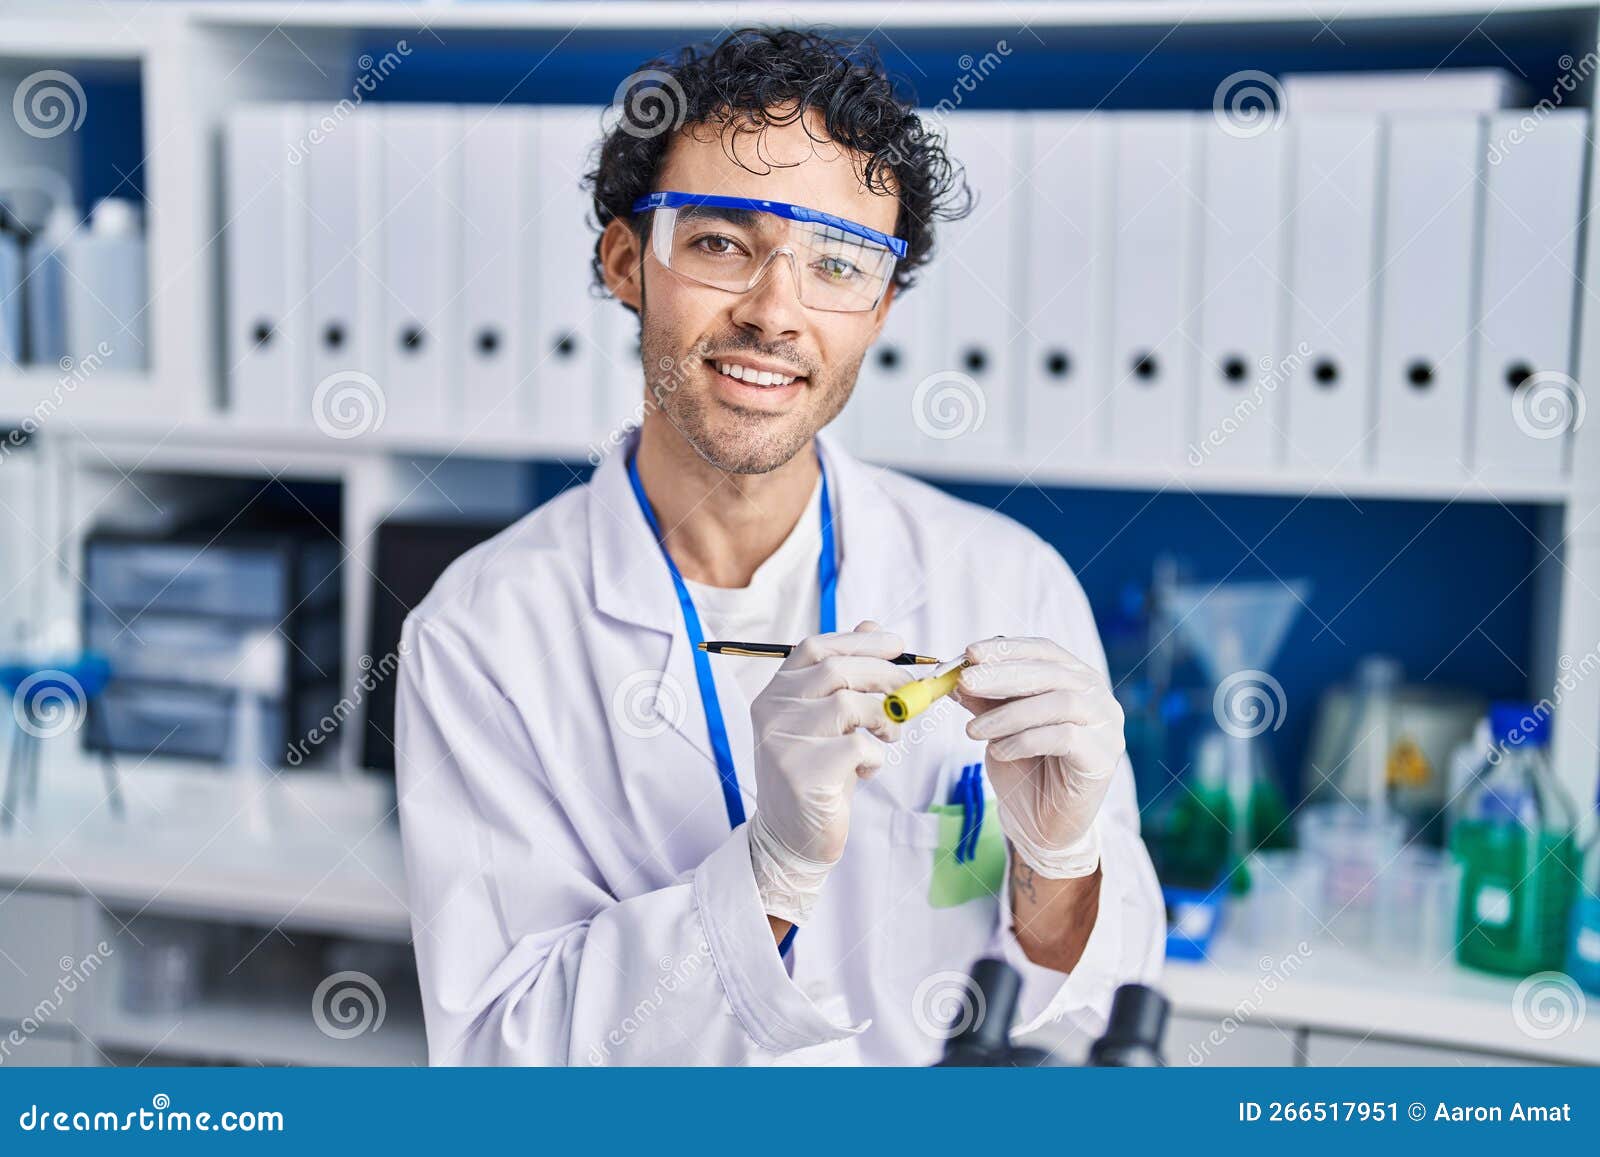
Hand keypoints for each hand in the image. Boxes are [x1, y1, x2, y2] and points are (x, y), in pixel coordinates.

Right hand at [747, 620, 911, 924]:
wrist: (791, 837)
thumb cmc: (818, 772)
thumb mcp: (829, 721)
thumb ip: (846, 677)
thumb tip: (873, 627)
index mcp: (776, 692)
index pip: (816, 648)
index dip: (860, 641)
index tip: (897, 645)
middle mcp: (773, 711)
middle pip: (838, 670)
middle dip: (887, 677)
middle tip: (914, 693)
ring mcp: (783, 741)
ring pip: (851, 705)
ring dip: (884, 719)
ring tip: (887, 738)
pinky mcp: (802, 772)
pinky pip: (858, 746)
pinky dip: (875, 755)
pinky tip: (867, 769)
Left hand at [952, 635, 1125, 878]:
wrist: (1042, 824)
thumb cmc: (1024, 768)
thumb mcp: (997, 727)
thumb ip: (984, 700)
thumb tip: (954, 675)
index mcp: (1075, 679)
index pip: (1044, 650)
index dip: (1008, 649)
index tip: (970, 653)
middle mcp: (1097, 697)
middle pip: (1051, 672)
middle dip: (1003, 675)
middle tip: (966, 682)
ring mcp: (1106, 726)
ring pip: (1059, 703)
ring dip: (1009, 714)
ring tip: (973, 731)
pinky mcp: (1102, 757)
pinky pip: (1064, 738)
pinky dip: (1024, 740)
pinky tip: (999, 752)